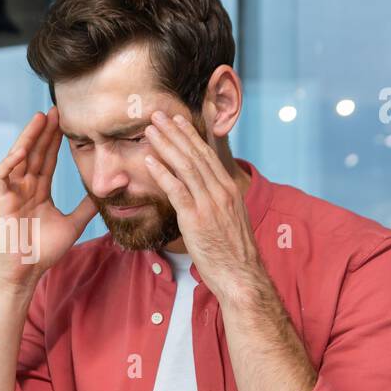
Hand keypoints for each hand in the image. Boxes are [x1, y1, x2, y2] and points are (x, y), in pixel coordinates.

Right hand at [0, 106, 97, 291]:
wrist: (27, 271)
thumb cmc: (44, 252)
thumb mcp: (73, 224)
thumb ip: (86, 207)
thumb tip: (106, 193)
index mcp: (38, 191)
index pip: (47, 160)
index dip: (55, 141)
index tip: (67, 122)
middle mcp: (24, 187)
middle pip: (35, 153)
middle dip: (44, 132)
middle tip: (56, 109)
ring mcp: (11, 192)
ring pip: (19, 158)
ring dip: (28, 138)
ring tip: (40, 118)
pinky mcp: (0, 200)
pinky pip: (2, 175)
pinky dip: (11, 162)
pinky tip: (22, 149)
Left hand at [142, 110, 262, 305]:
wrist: (241, 275)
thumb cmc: (232, 252)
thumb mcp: (229, 219)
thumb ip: (216, 201)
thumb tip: (203, 193)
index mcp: (228, 189)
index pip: (207, 155)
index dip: (190, 136)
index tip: (176, 120)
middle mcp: (220, 191)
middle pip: (194, 154)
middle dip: (174, 132)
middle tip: (157, 115)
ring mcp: (209, 204)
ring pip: (185, 167)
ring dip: (165, 145)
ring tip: (150, 130)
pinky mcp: (197, 219)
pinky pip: (177, 190)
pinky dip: (162, 173)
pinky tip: (149, 161)